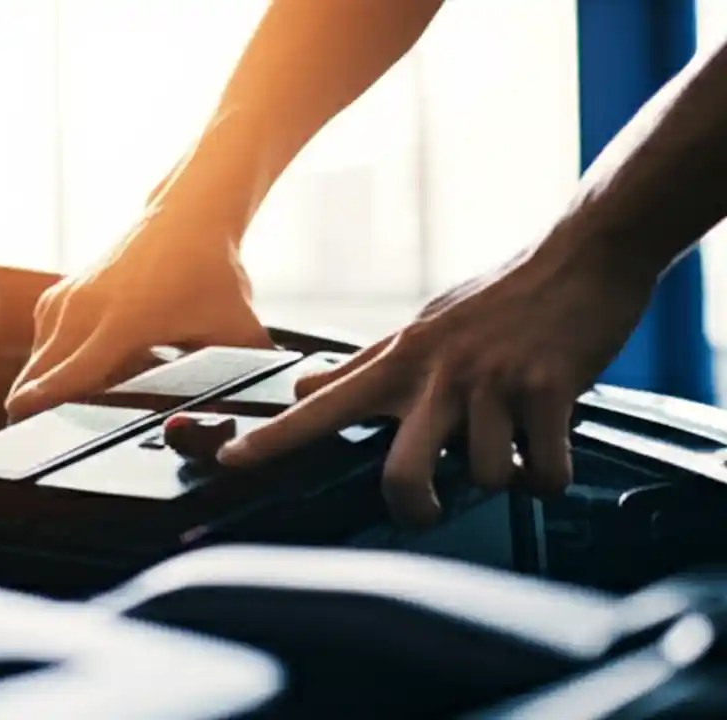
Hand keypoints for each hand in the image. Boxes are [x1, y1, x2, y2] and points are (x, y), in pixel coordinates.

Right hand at [5, 207, 271, 420]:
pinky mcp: (58, 295)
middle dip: (38, 412)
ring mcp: (66, 299)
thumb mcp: (236, 330)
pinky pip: (43, 344)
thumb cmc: (212, 272)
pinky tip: (89, 368)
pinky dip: (55, 364)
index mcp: (123, 323)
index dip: (42, 406)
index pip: (68, 375)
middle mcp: (84, 310)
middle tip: (51, 443)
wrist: (187, 213)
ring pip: (39, 363)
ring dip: (52, 388)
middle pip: (38, 376)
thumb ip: (248, 375)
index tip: (21, 431)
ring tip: (90, 398)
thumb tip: (270, 420)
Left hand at [217, 238, 656, 525]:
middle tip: (429, 507)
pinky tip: (548, 447)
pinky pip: (542, 472)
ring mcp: (492, 384)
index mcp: (399, 361)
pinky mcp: (549, 391)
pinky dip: (549, 476)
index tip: (231, 461)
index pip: (321, 405)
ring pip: (484, 478)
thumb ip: (362, 365)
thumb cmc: (498, 299)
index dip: (275, 439)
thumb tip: (305, 385)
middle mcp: (436, 374)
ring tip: (513, 440)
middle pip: (402, 473)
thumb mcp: (420, 326)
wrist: (582, 257)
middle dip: (416, 508)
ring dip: (503, 475)